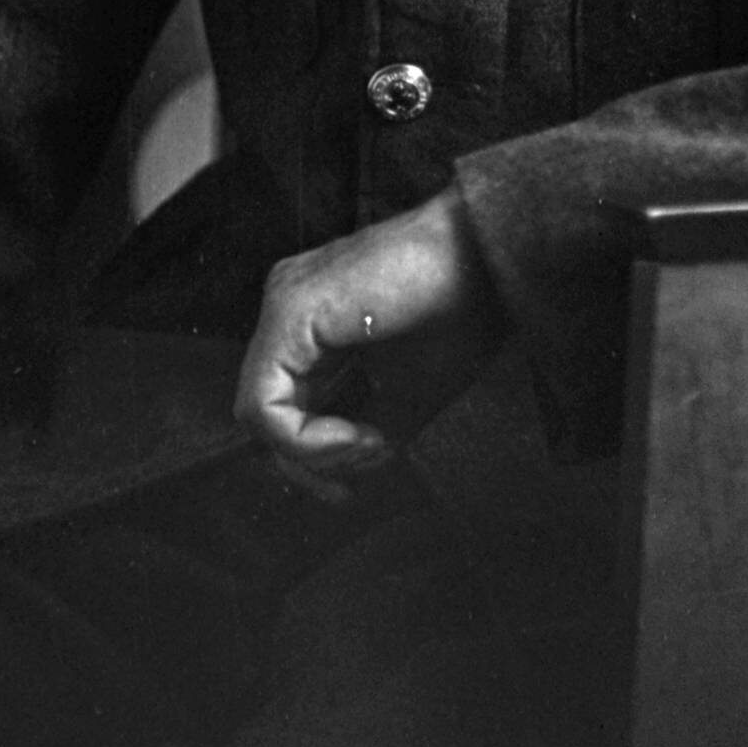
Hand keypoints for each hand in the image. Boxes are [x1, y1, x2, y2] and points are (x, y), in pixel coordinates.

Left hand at [234, 188, 504, 498]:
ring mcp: (283, 304)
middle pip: (267, 412)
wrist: (487, 256)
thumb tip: (348, 472)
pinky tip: (356, 435)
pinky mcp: (289, 311)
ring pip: (260, 411)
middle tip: (346, 490)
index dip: (311, 456)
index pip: (286, 404)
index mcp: (314, 322)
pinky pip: (266, 402)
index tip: (349, 487)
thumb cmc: (462, 310)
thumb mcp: (408, 390)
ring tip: (368, 445)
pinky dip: (305, 437)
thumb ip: (369, 430)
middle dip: (305, 464)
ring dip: (311, 452)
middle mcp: (289, 310)